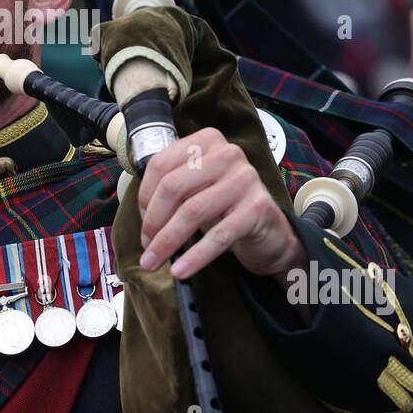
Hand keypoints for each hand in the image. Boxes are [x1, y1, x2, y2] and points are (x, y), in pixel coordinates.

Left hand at [137, 127, 306, 281]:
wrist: (270, 232)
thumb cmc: (225, 208)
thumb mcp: (196, 189)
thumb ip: (170, 189)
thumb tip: (142, 215)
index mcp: (206, 141)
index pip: (161, 164)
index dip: (145, 197)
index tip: (143, 222)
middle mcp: (227, 153)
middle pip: (173, 186)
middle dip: (153, 221)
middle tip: (146, 246)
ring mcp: (245, 178)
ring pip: (192, 211)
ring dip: (167, 241)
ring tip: (154, 261)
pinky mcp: (258, 207)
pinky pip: (219, 235)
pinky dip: (195, 256)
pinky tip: (181, 270)